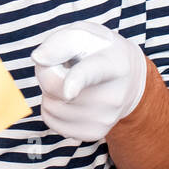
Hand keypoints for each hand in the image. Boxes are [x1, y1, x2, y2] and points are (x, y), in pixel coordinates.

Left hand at [31, 20, 146, 141]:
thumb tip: (38, 58)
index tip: (69, 91)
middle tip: (64, 65)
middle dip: (49, 73)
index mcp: (113, 65)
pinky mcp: (94, 134)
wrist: (130, 81)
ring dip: (51, 92)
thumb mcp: (86, 34)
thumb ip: (61, 40)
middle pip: (57, 89)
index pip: (91, 73)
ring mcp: (105, 119)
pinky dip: (53, 107)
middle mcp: (113, 97)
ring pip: (50, 106)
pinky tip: (71, 98)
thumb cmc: (101, 51)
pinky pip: (52, 121)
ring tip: (71, 82)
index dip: (77, 81)